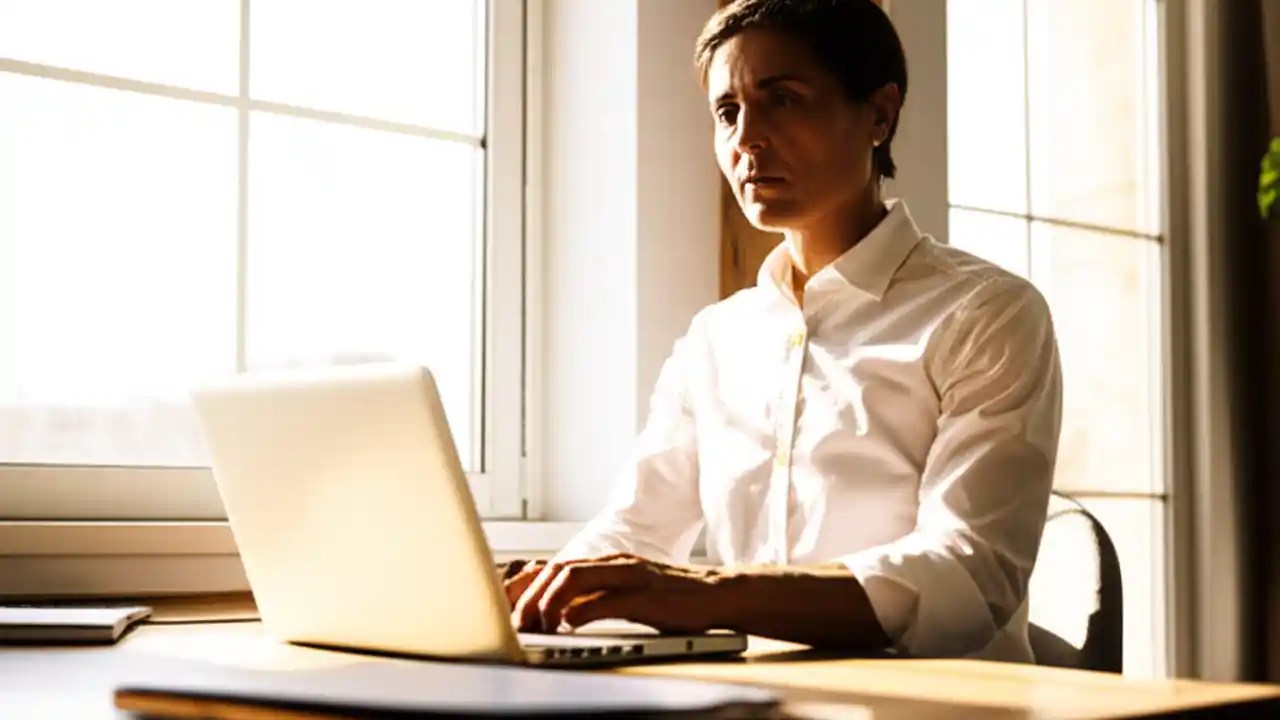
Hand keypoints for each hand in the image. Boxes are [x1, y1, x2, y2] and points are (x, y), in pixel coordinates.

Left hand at [509, 553, 727, 633]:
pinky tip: (567, 625)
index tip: (509, 607)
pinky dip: (579, 612)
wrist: (719, 595)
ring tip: (536, 625)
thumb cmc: (675, 600)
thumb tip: (563, 615)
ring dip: (548, 602)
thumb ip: (599, 599)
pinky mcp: (645, 595)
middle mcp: (616, 563)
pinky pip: (604, 600)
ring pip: (574, 579)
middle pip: (558, 569)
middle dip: (531, 595)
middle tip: (517, 622)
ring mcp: (630, 576)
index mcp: (610, 563)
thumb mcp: (630, 596)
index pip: (558, 566)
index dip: (529, 585)